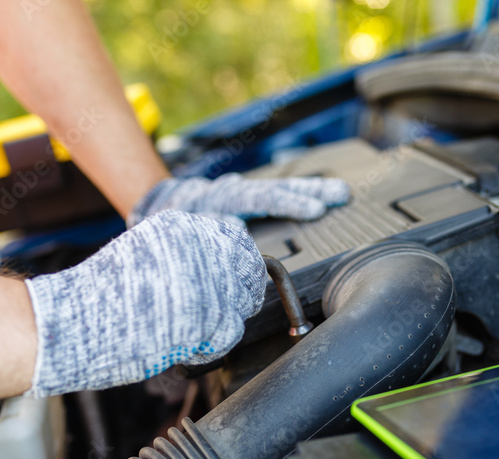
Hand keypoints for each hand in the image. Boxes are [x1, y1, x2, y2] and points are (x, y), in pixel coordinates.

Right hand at [25, 210, 265, 395]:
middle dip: (241, 291)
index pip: (236, 236)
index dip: (239, 262)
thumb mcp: (143, 251)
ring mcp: (206, 281)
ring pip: (242, 304)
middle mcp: (199, 247)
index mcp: (182, 226)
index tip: (234, 279)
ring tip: (188, 330)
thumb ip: (184, 251)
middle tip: (218, 311)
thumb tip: (223, 264)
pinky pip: (230, 334)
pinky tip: (184, 345)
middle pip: (250, 268)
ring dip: (222, 322)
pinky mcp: (207, 316)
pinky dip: (212, 346)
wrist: (74, 323)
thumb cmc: (101, 296)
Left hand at [129, 173, 349, 225]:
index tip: (314, 210)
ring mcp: (244, 192)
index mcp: (222, 196)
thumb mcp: (184, 228)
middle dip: (311, 190)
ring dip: (311, 190)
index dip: (288, 203)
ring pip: (281, 188)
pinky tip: (322, 197)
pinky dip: (298, 196)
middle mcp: (237, 189)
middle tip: (341, 194)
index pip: (261, 197)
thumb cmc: (171, 222)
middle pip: (279, 187)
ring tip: (342, 193)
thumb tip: (237, 230)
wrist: (156, 205)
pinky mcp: (248, 200)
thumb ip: (209, 230)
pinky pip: (276, 196)